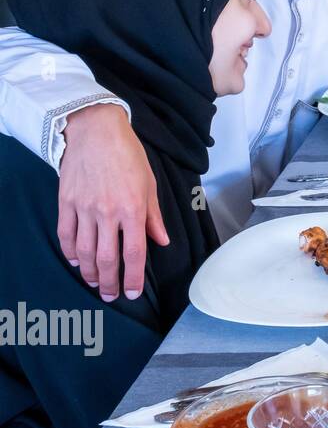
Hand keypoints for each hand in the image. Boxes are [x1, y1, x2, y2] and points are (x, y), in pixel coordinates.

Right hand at [58, 104, 168, 301]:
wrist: (95, 131)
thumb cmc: (127, 155)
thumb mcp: (149, 184)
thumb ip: (154, 217)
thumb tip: (162, 241)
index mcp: (132, 209)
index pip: (134, 253)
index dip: (134, 277)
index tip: (133, 292)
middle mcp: (107, 212)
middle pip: (107, 258)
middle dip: (110, 282)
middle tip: (111, 296)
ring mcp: (83, 208)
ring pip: (85, 251)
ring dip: (90, 272)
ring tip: (95, 283)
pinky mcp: (66, 202)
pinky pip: (66, 234)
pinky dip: (70, 252)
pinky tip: (76, 261)